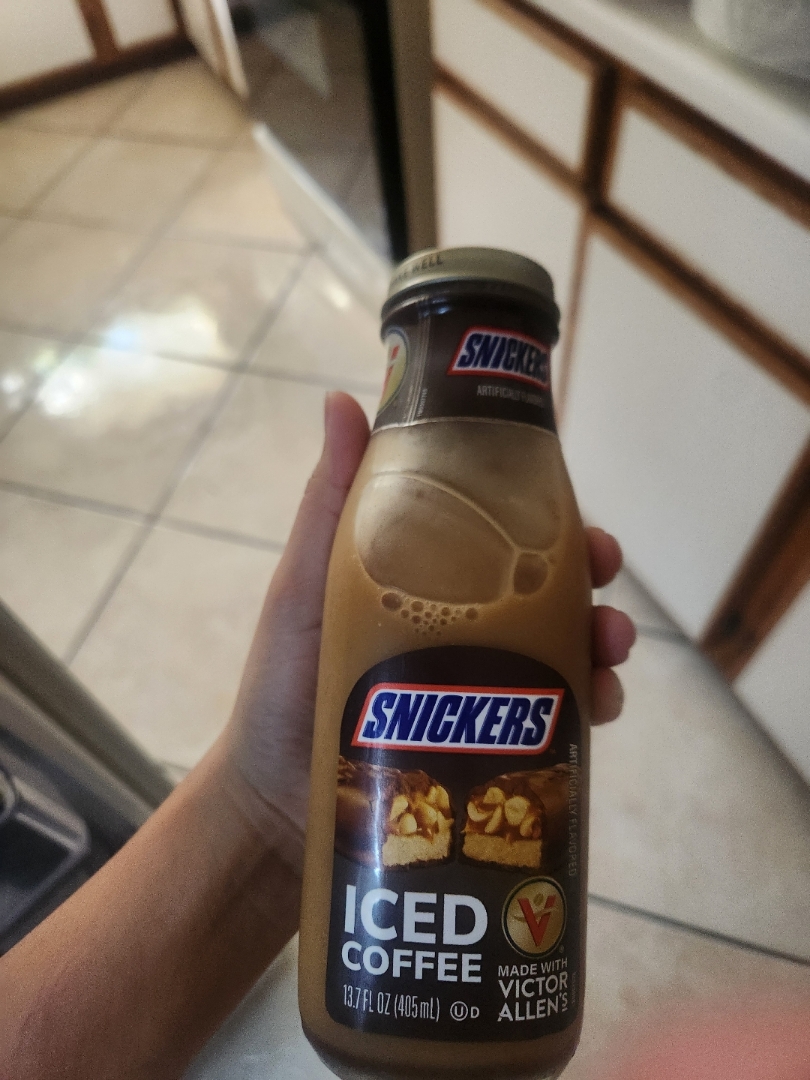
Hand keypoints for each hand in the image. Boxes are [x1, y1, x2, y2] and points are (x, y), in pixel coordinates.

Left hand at [220, 393, 635, 842]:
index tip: (576, 516)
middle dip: (590, 578)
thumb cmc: (283, 685)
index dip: (548, 520)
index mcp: (426, 580)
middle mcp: (463, 628)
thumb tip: (341, 399)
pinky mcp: (491, 746)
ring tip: (610, 650)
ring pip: (564, 650)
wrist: (274, 802)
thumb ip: (331, 502)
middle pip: (547, 589)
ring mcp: (480, 687)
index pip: (499, 536)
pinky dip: (589, 706)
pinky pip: (556, 720)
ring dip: (602, 639)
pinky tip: (598, 706)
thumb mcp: (307, 585)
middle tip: (606, 578)